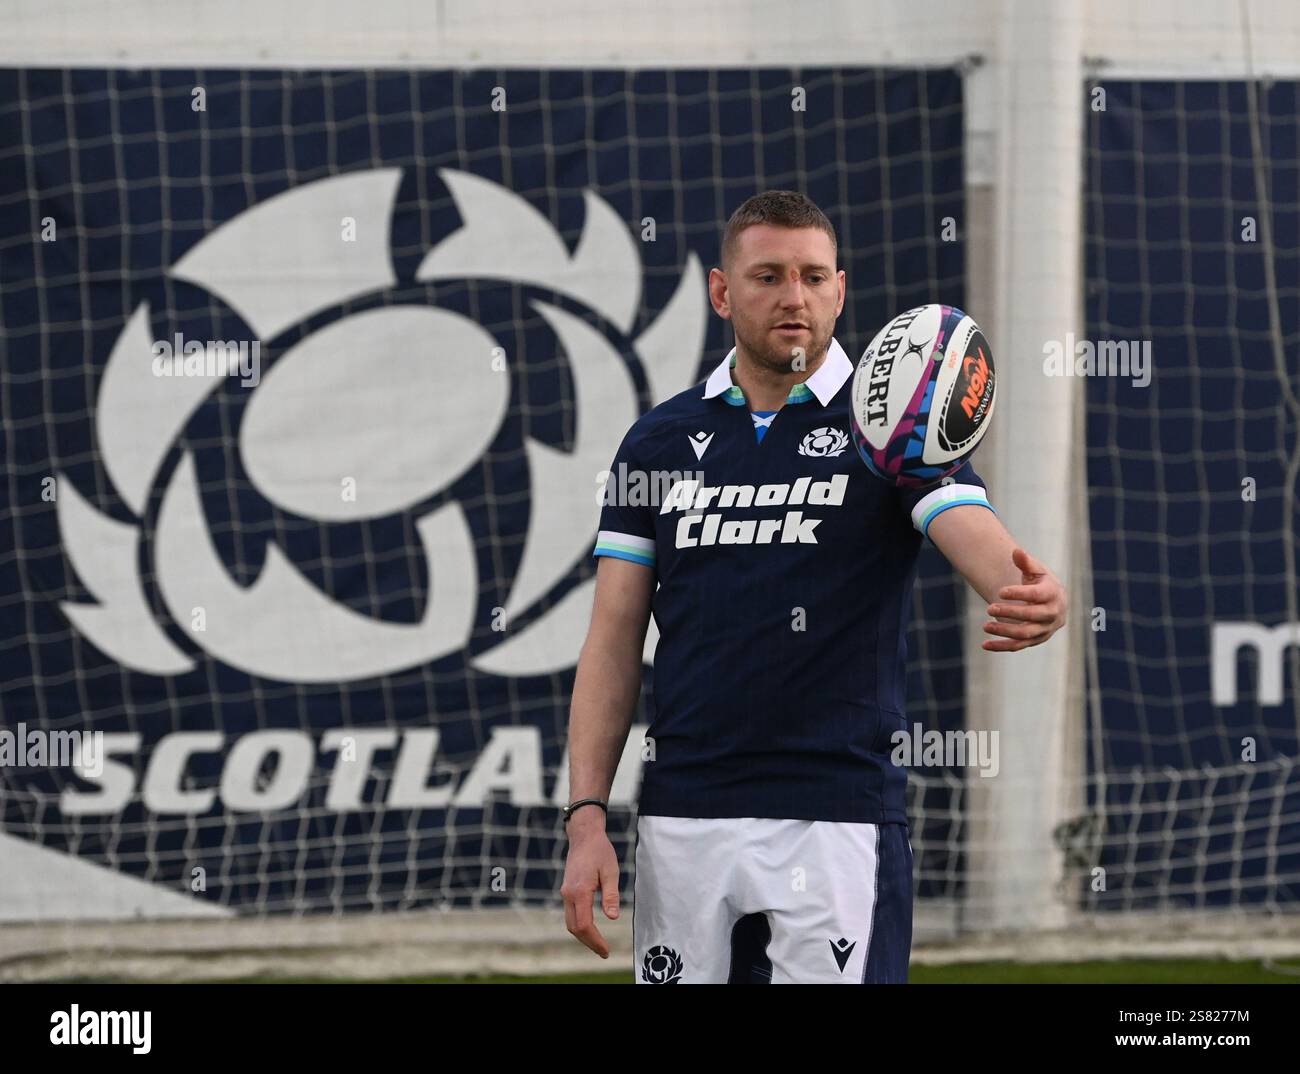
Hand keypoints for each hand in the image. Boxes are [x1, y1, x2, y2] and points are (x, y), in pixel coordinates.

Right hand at [560, 814, 621, 957]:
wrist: (583, 835)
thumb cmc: (599, 851)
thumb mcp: (611, 871)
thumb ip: (611, 895)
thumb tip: (613, 918)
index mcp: (579, 891)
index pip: (585, 925)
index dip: (595, 941)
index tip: (606, 950)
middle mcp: (568, 894)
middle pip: (574, 928)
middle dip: (589, 943)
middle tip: (604, 952)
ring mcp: (566, 892)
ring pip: (570, 922)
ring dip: (583, 936)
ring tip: (599, 945)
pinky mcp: (567, 890)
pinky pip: (570, 914)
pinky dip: (580, 926)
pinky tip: (591, 929)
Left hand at [982, 547, 1066, 651]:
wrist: (1052, 602)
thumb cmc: (1040, 583)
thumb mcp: (1035, 571)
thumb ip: (1025, 562)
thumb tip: (1016, 551)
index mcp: (1054, 594)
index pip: (1036, 596)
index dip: (1019, 593)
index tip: (1000, 592)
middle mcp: (1053, 614)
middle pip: (1031, 616)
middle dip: (1010, 612)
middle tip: (989, 608)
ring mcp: (1045, 629)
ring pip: (1025, 634)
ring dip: (1004, 630)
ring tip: (985, 625)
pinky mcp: (1036, 640)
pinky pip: (1018, 646)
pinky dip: (1001, 646)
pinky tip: (984, 645)